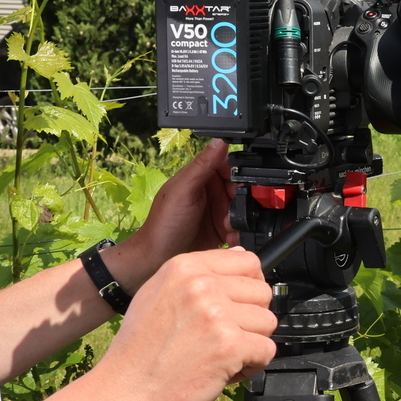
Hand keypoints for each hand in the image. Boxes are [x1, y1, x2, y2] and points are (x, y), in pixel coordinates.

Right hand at [90, 248, 276, 400]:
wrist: (122, 395)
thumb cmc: (138, 353)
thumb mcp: (157, 295)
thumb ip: (197, 276)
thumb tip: (239, 255)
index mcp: (184, 267)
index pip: (248, 261)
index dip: (249, 289)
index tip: (235, 308)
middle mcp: (201, 285)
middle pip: (262, 293)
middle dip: (249, 320)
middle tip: (220, 340)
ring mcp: (216, 314)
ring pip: (268, 322)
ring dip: (250, 344)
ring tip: (218, 356)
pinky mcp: (229, 345)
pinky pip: (267, 350)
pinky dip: (250, 367)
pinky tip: (222, 372)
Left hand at [116, 140, 236, 287]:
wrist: (156, 259)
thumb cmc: (164, 224)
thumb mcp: (184, 190)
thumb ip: (202, 165)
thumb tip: (220, 140)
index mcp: (200, 176)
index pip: (229, 165)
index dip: (239, 174)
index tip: (241, 185)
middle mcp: (211, 192)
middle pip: (241, 188)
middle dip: (243, 200)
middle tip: (232, 212)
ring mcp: (217, 212)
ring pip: (243, 209)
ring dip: (241, 219)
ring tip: (228, 228)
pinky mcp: (222, 231)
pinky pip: (240, 228)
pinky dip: (240, 233)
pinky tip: (231, 238)